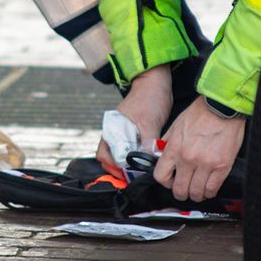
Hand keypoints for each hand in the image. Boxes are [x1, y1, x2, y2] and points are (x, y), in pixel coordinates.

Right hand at [95, 64, 172, 178]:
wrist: (155, 83)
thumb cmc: (150, 99)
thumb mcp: (150, 123)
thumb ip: (147, 144)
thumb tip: (148, 163)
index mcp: (112, 129)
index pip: (105, 155)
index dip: (115, 168)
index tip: (129, 175)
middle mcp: (114, 132)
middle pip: (108, 157)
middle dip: (118, 169)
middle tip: (133, 176)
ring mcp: (121, 132)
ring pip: (118, 154)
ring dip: (126, 164)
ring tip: (139, 170)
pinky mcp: (131, 132)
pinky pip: (127, 148)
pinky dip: (133, 157)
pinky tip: (143, 160)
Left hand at [154, 96, 244, 202]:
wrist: (222, 108)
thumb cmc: (200, 114)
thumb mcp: (176, 126)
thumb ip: (167, 143)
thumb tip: (159, 155)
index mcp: (175, 148)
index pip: (161, 176)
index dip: (165, 182)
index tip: (170, 181)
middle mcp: (188, 159)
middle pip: (179, 189)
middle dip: (180, 192)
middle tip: (184, 190)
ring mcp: (206, 164)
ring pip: (196, 193)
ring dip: (195, 195)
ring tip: (197, 190)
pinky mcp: (222, 167)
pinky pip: (212, 189)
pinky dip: (209, 192)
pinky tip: (208, 188)